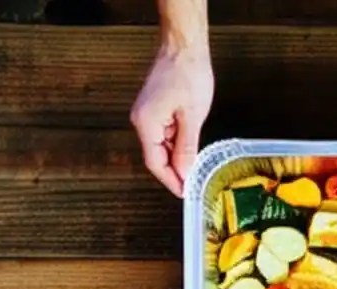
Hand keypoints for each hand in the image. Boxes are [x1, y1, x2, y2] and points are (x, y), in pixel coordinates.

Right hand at [130, 44, 213, 196]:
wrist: (184, 47)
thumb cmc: (188, 74)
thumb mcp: (192, 117)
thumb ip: (186, 147)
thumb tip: (184, 171)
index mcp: (146, 123)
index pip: (155, 163)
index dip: (170, 181)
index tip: (183, 193)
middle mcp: (141, 120)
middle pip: (156, 156)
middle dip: (174, 172)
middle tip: (192, 186)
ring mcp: (147, 113)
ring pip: (161, 145)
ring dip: (177, 158)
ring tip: (195, 171)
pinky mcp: (156, 108)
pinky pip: (165, 133)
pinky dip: (177, 144)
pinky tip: (190, 150)